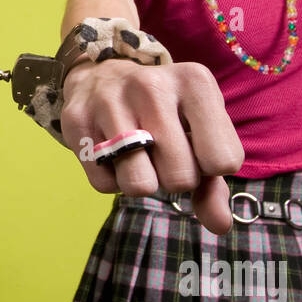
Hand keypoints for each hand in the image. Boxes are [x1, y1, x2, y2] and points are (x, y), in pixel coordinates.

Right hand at [60, 58, 244, 235]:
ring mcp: (111, 101)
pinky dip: (112, 180)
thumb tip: (220, 225)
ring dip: (142, 183)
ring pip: (140, 185)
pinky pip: (104, 185)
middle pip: (181, 178)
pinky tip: (112, 154)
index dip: (211, 168)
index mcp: (194, 82)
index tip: (197, 149)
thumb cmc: (164, 112)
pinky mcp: (78, 119)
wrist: (103, 75)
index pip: (224, 160)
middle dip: (175, 179)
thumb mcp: (198, 133)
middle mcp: (152, 86)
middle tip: (164, 155)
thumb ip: (214, 183)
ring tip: (139, 157)